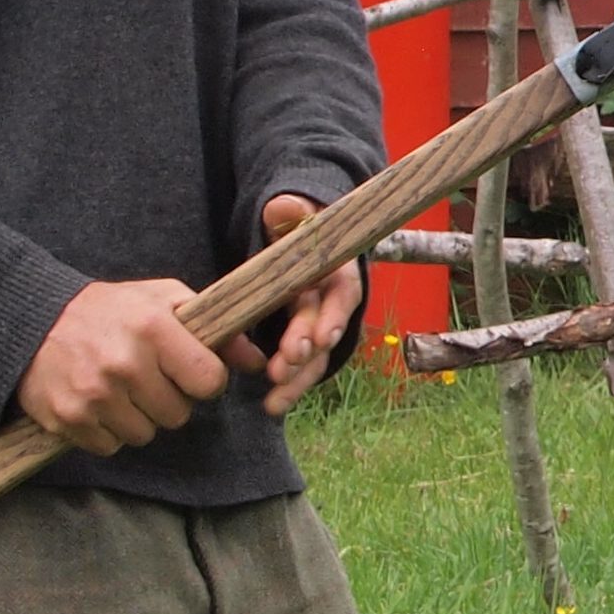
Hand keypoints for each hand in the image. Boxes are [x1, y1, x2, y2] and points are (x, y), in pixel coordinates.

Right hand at [17, 278, 228, 454]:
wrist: (32, 321)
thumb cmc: (109, 310)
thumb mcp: (162, 300)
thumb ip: (214, 329)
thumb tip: (258, 362)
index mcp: (153, 329)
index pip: (208, 381)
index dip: (205, 380)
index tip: (191, 372)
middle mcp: (125, 363)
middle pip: (179, 415)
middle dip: (170, 400)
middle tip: (148, 379)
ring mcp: (95, 394)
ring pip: (146, 435)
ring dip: (139, 418)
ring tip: (122, 389)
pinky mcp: (70, 418)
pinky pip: (111, 446)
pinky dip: (109, 431)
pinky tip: (98, 403)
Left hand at [225, 193, 360, 416]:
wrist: (299, 234)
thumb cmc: (297, 223)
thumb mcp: (294, 211)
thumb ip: (290, 211)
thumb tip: (285, 207)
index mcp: (336, 269)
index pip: (342, 293)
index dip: (334, 317)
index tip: (321, 339)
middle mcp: (332, 299)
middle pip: (325, 330)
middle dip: (306, 352)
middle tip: (283, 367)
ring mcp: (318, 321)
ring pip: (315, 356)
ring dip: (297, 379)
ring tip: (273, 402)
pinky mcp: (303, 337)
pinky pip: (300, 365)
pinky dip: (288, 386)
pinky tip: (271, 406)